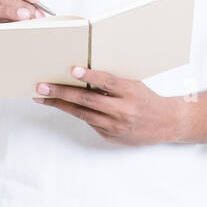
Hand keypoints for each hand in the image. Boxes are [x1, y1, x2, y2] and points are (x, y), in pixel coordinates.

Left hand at [33, 66, 182, 145]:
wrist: (165, 123)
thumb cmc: (146, 99)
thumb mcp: (134, 84)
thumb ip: (112, 81)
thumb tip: (81, 73)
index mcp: (130, 92)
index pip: (107, 82)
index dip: (90, 75)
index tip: (72, 69)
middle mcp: (123, 110)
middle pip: (87, 100)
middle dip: (61, 92)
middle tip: (42, 86)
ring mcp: (115, 126)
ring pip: (82, 114)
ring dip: (60, 105)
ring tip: (42, 97)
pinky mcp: (110, 136)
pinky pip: (89, 122)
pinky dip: (76, 112)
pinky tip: (63, 105)